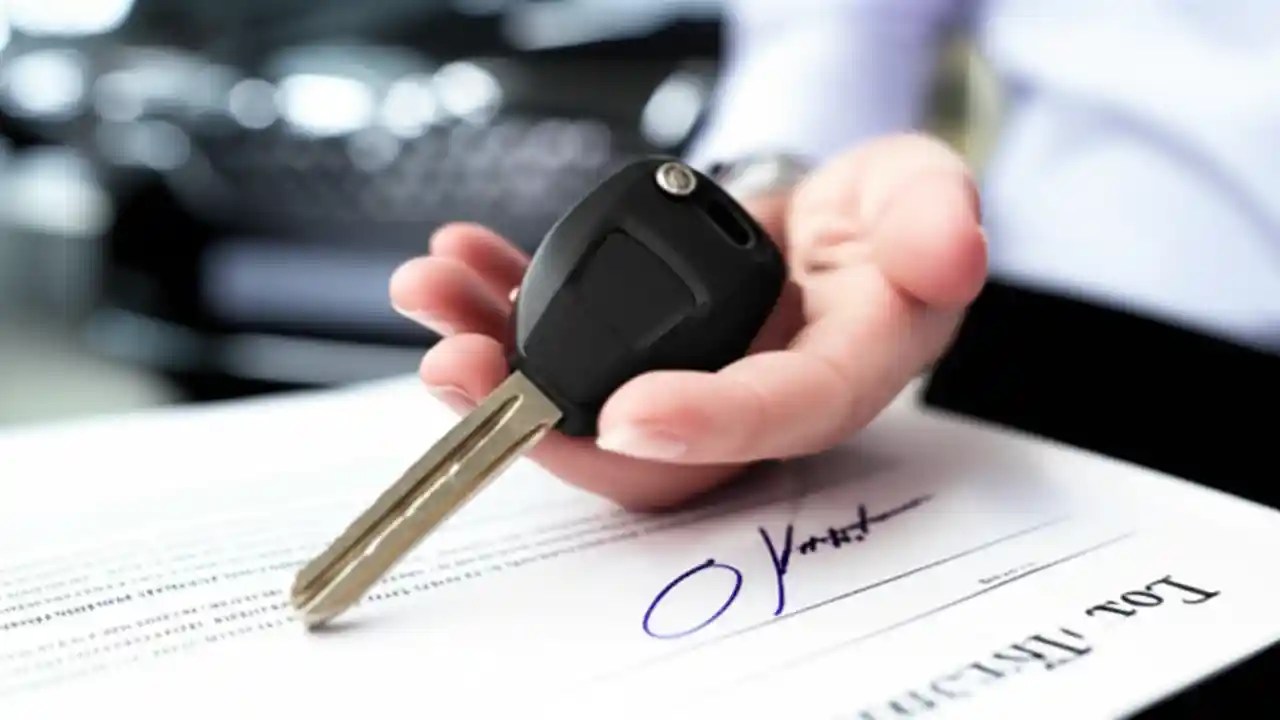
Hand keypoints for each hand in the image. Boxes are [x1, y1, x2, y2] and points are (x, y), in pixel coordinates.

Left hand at [388, 133, 986, 509]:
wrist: (837, 224)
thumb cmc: (886, 220)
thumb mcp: (926, 197)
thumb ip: (936, 221)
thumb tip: (947, 254)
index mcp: (832, 376)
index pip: (774, 416)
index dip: (704, 426)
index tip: (626, 416)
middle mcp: (746, 397)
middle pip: (646, 445)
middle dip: (544, 419)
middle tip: (460, 368)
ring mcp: (685, 376)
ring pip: (584, 400)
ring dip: (496, 357)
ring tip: (433, 298)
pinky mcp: (642, 342)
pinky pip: (567, 339)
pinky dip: (502, 299)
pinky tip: (460, 262)